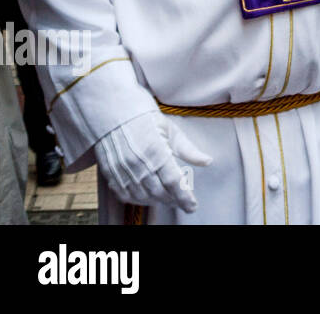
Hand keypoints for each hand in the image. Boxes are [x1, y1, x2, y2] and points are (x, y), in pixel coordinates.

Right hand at [95, 110, 211, 211]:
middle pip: (158, 192)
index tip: (192, 206)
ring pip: (142, 196)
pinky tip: (148, 197)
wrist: (115, 113)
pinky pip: (124, 194)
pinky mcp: (110, 173)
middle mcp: (138, 163)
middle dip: (173, 201)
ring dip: (157, 202)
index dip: (184, 197)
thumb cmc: (147, 120)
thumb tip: (208, 161)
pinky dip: (138, 200)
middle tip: (183, 202)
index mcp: (156, 151)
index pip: (173, 182)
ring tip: (169, 200)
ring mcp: (122, 169)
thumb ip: (189, 150)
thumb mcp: (172, 131)